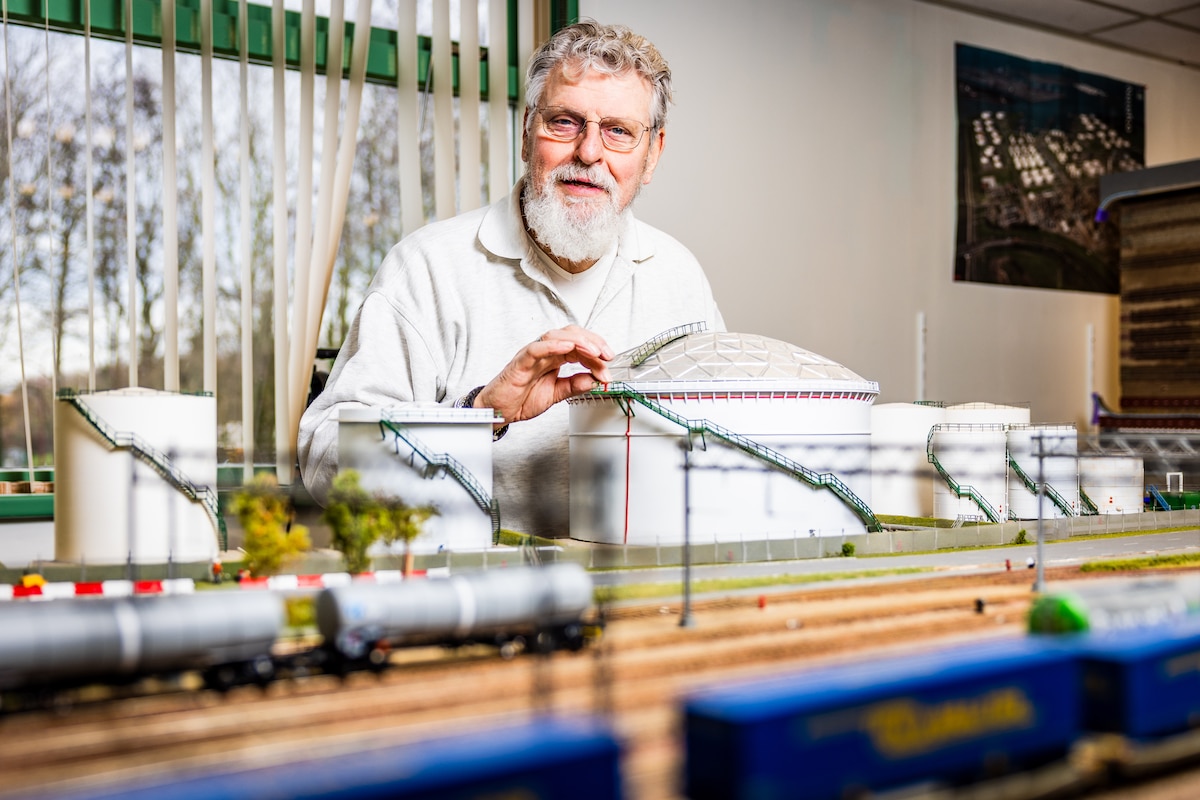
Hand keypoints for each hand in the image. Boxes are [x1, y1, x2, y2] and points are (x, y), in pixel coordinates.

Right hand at [474, 325, 613, 427]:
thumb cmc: (520, 399)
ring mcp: (533, 355)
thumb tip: (594, 380)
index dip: (597, 354)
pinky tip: (567, 346)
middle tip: (607, 356)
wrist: (498, 411)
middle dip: (593, 342)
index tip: (609, 366)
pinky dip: (553, 345)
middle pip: (572, 335)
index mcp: (555, 358)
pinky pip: (537, 348)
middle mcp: (545, 352)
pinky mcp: (520, 362)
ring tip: (594, 351)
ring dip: (579, 341)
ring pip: (557, 336)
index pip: (580, 347)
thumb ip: (574, 386)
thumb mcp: (556, 394)